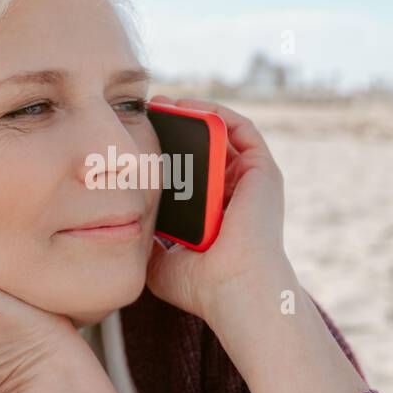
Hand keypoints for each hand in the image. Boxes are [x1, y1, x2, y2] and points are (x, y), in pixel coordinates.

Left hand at [144, 96, 294, 325]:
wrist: (232, 288)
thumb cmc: (200, 285)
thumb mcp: (161, 261)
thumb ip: (149, 243)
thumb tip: (127, 229)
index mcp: (214, 215)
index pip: (192, 175)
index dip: (168, 153)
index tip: (140, 140)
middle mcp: (236, 196)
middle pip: (206, 150)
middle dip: (178, 128)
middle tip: (150, 112)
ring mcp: (251, 183)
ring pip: (224, 136)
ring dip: (196, 114)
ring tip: (165, 104)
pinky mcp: (264, 172)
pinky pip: (243, 130)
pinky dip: (218, 114)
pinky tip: (190, 108)